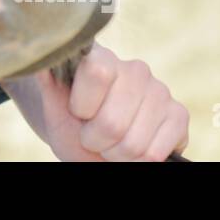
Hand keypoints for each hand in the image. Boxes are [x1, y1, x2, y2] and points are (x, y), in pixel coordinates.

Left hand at [8, 43, 188, 160]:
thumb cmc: (71, 120)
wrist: (93, 138)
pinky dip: (138, 161)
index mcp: (103, 59)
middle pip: (112, 123)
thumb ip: (48, 82)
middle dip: (96, 140)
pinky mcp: (179, 116)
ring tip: (110, 142)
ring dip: (116, 154)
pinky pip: (156, 153)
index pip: (96, 73)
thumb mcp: (53, 105)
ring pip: (134, 144)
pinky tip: (132, 146)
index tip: (76, 112)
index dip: (81, 107)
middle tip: (92, 135)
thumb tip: (39, 62)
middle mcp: (136, 69)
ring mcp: (160, 92)